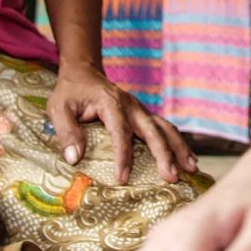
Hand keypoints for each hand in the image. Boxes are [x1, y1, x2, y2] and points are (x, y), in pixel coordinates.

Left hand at [48, 63, 198, 183]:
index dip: (123, 155)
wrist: (84, 72)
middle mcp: (131, 105)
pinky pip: (165, 129)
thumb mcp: (58, 109)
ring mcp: (141, 109)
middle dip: (164, 154)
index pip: (120, 131)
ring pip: (165, 128)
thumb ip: (66, 131)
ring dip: (179, 148)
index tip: (122, 178)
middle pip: (153, 130)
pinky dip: (177, 144)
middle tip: (171, 176)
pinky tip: (187, 159)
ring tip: (191, 168)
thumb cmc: (70, 93)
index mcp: (110, 103)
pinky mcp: (144, 115)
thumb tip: (74, 158)